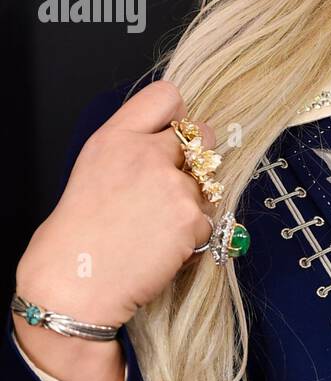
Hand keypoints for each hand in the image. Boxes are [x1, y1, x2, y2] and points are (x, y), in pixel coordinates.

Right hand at [16, 80, 218, 328]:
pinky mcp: (191, 218)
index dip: (177, 116)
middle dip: (195, 161)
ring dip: (191, 206)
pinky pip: (207, 221)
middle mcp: (146, 153)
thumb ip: (131, 152)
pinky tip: (162, 250)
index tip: (173, 136)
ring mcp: (172, 185)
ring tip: (156, 231)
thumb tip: (166, 150)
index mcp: (115, 138)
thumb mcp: (92, 172)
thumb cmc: (75, 238)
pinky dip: (192, 237)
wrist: (74, 285)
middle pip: (202, 136)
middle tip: (172, 189)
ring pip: (206, 186)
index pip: (166, 96)